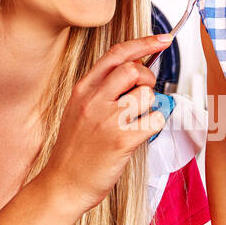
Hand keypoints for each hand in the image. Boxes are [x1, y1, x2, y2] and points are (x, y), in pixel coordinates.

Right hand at [42, 34, 171, 211]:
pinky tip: (140, 135)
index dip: (143, 43)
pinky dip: (155, 126)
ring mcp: (108, 119)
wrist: (63, 184)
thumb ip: (101, 89)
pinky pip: (155, 120)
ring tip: (136, 122)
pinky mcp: (122, 140)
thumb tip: (134, 69)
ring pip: (147, 95)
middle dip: (148, 79)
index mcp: (83, 90)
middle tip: (143, 96)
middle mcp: (94, 100)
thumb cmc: (75, 151)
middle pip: (134, 69)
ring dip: (150, 107)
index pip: (116, 54)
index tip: (162, 40)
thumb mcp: (78, 110)